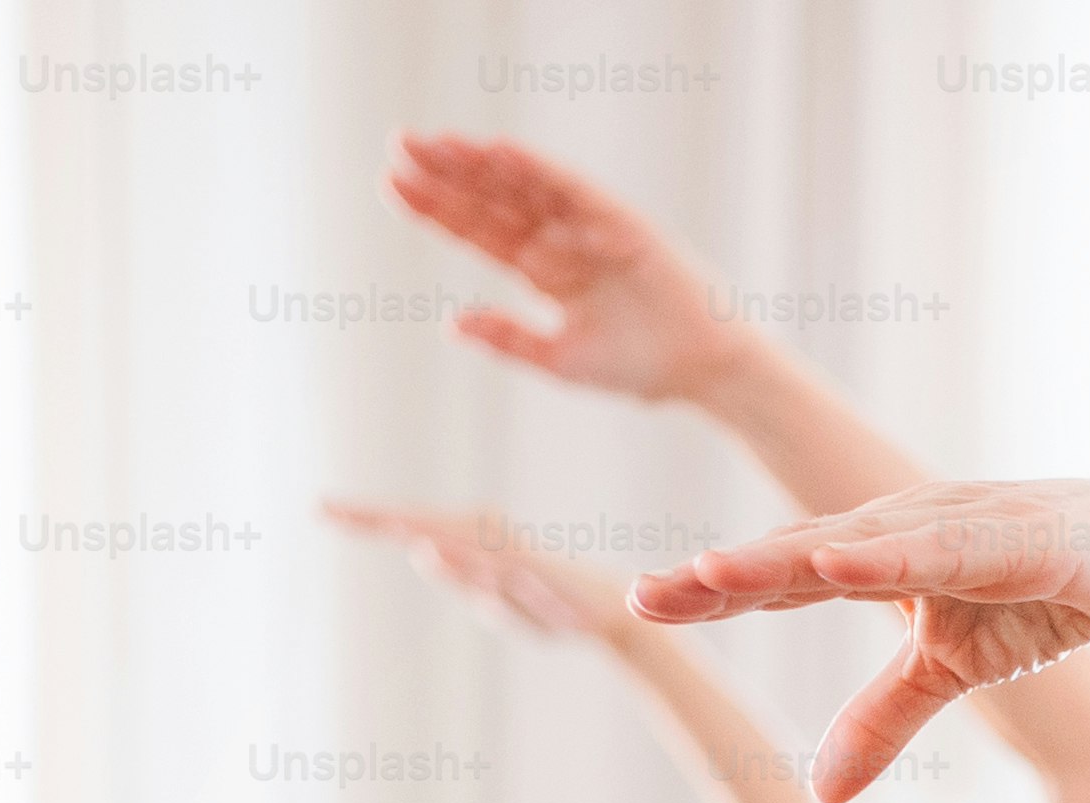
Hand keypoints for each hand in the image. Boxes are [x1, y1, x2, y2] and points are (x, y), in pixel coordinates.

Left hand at [325, 500, 620, 640]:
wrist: (610, 619)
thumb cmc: (552, 607)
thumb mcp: (494, 600)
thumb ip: (460, 577)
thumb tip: (417, 551)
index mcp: (473, 545)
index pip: (412, 530)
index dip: (369, 521)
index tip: (324, 512)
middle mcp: (486, 539)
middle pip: (420, 524)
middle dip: (373, 518)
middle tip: (322, 509)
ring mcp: (509, 553)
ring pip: (447, 536)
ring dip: (404, 527)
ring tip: (356, 518)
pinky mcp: (534, 568)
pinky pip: (489, 559)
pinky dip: (458, 553)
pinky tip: (425, 548)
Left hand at [388, 132, 731, 402]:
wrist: (699, 372)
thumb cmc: (636, 368)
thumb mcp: (558, 359)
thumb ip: (508, 338)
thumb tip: (452, 322)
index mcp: (543, 272)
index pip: (478, 230)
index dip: (435, 209)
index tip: (390, 185)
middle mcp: (560, 241)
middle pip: (491, 199)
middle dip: (445, 173)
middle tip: (397, 145)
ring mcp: (588, 228)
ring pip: (524, 186)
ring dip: (480, 162)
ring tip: (434, 142)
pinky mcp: (618, 222)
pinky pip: (571, 188)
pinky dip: (537, 168)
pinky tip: (497, 151)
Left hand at [633, 482, 1089, 802]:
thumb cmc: (1050, 594)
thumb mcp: (954, 670)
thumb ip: (883, 720)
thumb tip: (820, 793)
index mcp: (883, 553)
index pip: (783, 574)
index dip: (714, 590)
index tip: (641, 605)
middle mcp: (911, 524)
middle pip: (801, 550)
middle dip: (723, 574)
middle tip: (646, 594)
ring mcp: (966, 521)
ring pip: (861, 542)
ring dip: (787, 556)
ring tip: (715, 574)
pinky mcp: (1026, 533)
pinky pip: (951, 546)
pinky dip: (895, 553)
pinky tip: (843, 563)